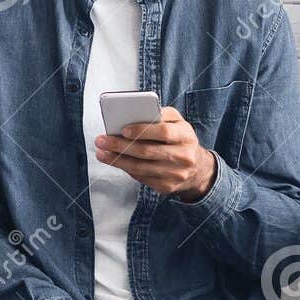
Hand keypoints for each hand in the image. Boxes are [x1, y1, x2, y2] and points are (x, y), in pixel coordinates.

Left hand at [95, 105, 216, 199]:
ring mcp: (176, 174)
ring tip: (101, 153)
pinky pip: (142, 177)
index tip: (123, 129)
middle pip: (147, 151)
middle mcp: (184, 156)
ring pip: (141, 167)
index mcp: (186, 136)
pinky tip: (115, 161)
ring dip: (117, 160)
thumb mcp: (176, 121)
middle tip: (101, 141)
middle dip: (120, 146)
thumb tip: (133, 113)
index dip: (142, 130)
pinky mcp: (167, 186)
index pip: (164, 132)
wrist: (198, 168)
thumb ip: (159, 114)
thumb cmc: (179, 138)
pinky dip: (126, 169)